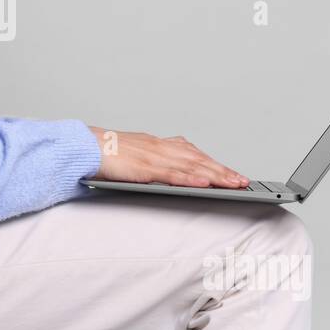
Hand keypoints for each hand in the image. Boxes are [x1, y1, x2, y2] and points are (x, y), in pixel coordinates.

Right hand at [86, 126, 249, 187]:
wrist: (85, 147)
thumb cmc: (108, 154)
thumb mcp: (138, 155)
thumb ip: (157, 160)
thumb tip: (175, 171)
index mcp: (160, 145)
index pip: (195, 154)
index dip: (216, 164)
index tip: (234, 174)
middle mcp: (161, 147)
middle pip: (199, 159)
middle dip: (223, 171)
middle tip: (243, 181)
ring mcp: (154, 156)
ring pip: (191, 166)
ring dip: (215, 175)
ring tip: (233, 184)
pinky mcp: (144, 167)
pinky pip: (172, 174)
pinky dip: (191, 178)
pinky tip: (205, 184)